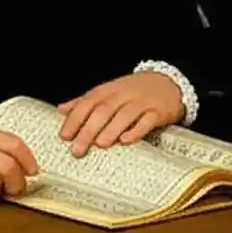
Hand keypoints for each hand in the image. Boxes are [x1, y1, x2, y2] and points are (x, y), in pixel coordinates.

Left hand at [57, 72, 183, 156]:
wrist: (170, 82)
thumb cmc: (136, 90)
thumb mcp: (110, 91)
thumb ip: (86, 101)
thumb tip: (61, 110)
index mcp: (109, 90)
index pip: (88, 102)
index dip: (75, 119)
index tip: (65, 136)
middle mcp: (124, 94)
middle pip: (104, 110)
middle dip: (89, 130)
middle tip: (78, 149)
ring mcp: (142, 102)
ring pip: (124, 115)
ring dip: (111, 130)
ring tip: (100, 145)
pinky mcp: (158, 112)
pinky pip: (147, 121)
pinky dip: (136, 131)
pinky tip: (126, 141)